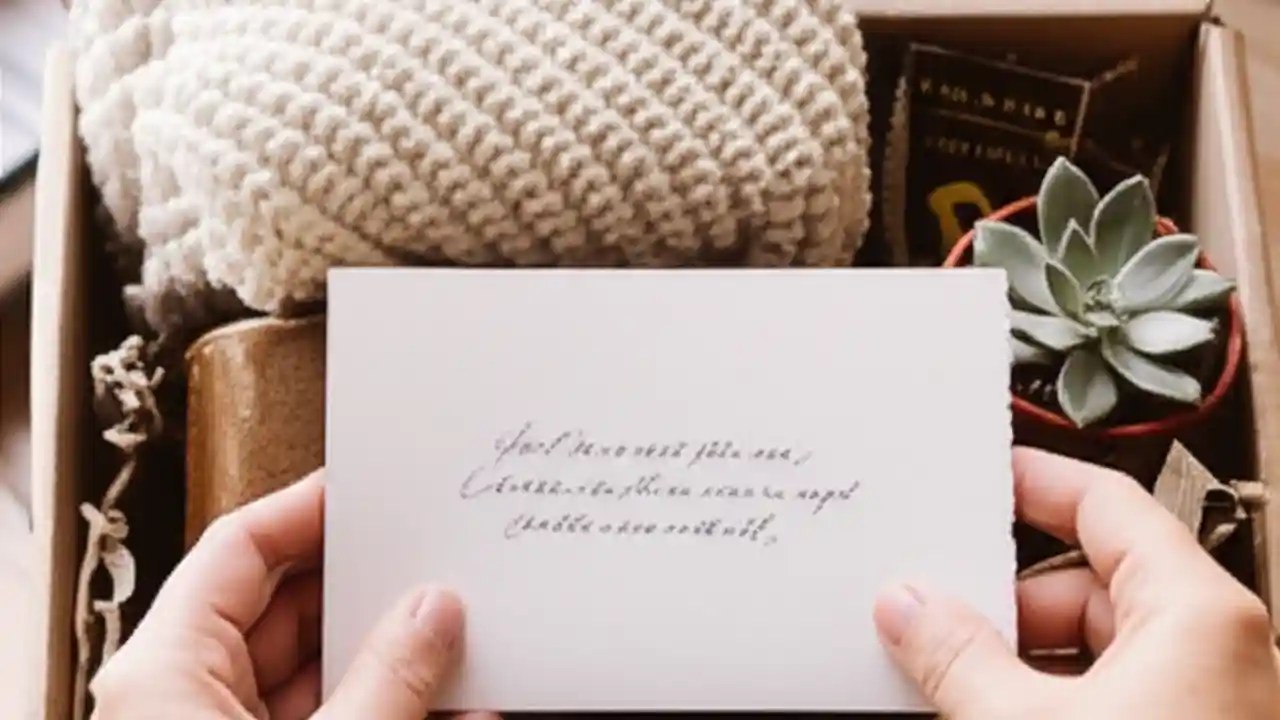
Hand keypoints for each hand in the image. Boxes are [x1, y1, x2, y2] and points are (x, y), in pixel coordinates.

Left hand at [89, 471, 496, 719]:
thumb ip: (387, 678)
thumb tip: (435, 611)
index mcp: (163, 670)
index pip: (237, 549)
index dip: (306, 508)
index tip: (368, 490)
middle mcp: (183, 696)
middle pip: (286, 608)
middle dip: (369, 593)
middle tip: (430, 566)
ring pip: (316, 672)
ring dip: (394, 661)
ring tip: (460, 640)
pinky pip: (331, 718)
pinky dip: (390, 708)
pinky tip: (458, 706)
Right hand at [873, 447, 1279, 718]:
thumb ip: (957, 656)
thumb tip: (908, 606)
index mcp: (1199, 615)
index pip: (1106, 504)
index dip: (1031, 482)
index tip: (974, 477)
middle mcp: (1216, 650)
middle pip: (1089, 580)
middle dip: (1004, 601)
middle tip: (933, 609)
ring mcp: (1205, 704)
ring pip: (1094, 648)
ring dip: (1018, 660)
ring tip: (948, 679)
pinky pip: (1108, 696)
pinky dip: (1047, 699)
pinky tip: (984, 711)